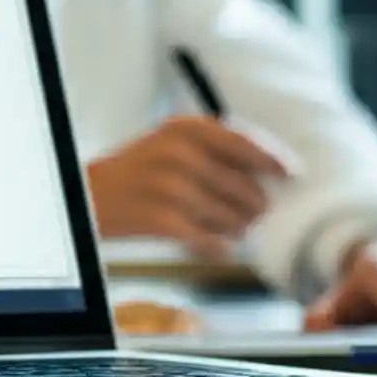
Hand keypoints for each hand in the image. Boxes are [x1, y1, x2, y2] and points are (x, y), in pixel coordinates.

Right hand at [86, 117, 289, 258]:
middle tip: (253, 215)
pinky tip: (217, 248)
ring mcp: (167, 185)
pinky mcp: (158, 218)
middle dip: (254, 205)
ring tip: (232, 231)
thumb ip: (214, 150)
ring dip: (237, 228)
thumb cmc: (136, 172)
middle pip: (243, 185)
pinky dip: (217, 247)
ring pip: (229, 215)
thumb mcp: (169, 144)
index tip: (291, 175)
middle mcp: (177, 152)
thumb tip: (270, 171)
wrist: (86, 197)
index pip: (244, 142)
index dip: (274, 160)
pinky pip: (207, 239)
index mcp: (183, 128)